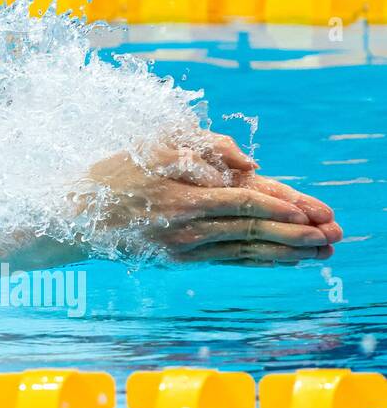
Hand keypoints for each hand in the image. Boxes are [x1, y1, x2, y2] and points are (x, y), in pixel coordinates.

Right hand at [80, 135, 339, 263]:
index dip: (279, 207)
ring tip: (322, 253)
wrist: (74, 218)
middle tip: (334, 236)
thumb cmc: (113, 175)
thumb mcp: (152, 145)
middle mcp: (188, 228)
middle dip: (297, 234)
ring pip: (246, 250)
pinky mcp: (181, 259)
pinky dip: (262, 261)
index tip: (311, 213)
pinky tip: (286, 262)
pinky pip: (230, 260)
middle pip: (252, 230)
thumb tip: (249, 162)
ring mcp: (185, 248)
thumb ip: (203, 147)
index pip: (242, 201)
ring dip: (288, 253)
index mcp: (182, 197)